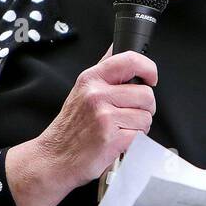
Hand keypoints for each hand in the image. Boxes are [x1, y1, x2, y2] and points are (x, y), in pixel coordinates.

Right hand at [38, 43, 156, 187]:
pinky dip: (133, 141)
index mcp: (91, 79)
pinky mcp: (111, 137)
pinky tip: (117, 141)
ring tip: (120, 129)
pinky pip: (140, 135)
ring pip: (146, 116)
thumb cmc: (71, 128)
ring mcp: (104, 116)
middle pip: (146, 93)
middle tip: (129, 115)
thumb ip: (103, 71)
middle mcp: (97, 94)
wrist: (54, 158)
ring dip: (139, 126)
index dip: (148, 68)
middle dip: (145, 107)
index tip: (151, 78)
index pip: (129, 60)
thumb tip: (116, 46)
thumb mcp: (82, 91)